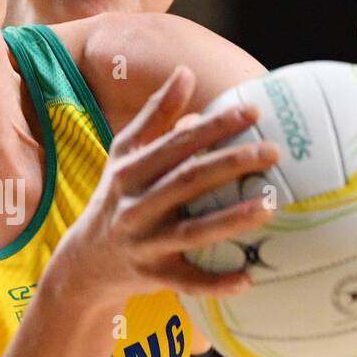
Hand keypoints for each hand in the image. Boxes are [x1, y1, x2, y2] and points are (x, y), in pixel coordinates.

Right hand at [56, 66, 279, 302]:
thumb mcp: (124, 156)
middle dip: (230, 164)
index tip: (252, 111)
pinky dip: (216, 283)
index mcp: (130, 173)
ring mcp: (144, 244)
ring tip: (269, 206)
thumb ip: (155, 117)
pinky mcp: (153, 277)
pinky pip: (188, 282)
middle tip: (272, 151)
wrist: (84, 263)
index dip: (214, 127)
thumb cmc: (115, 199)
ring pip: (191, 233)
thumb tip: (185, 73)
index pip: (175, 145)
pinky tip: (248, 278)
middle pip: (186, 182)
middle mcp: (135, 207)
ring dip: (230, 219)